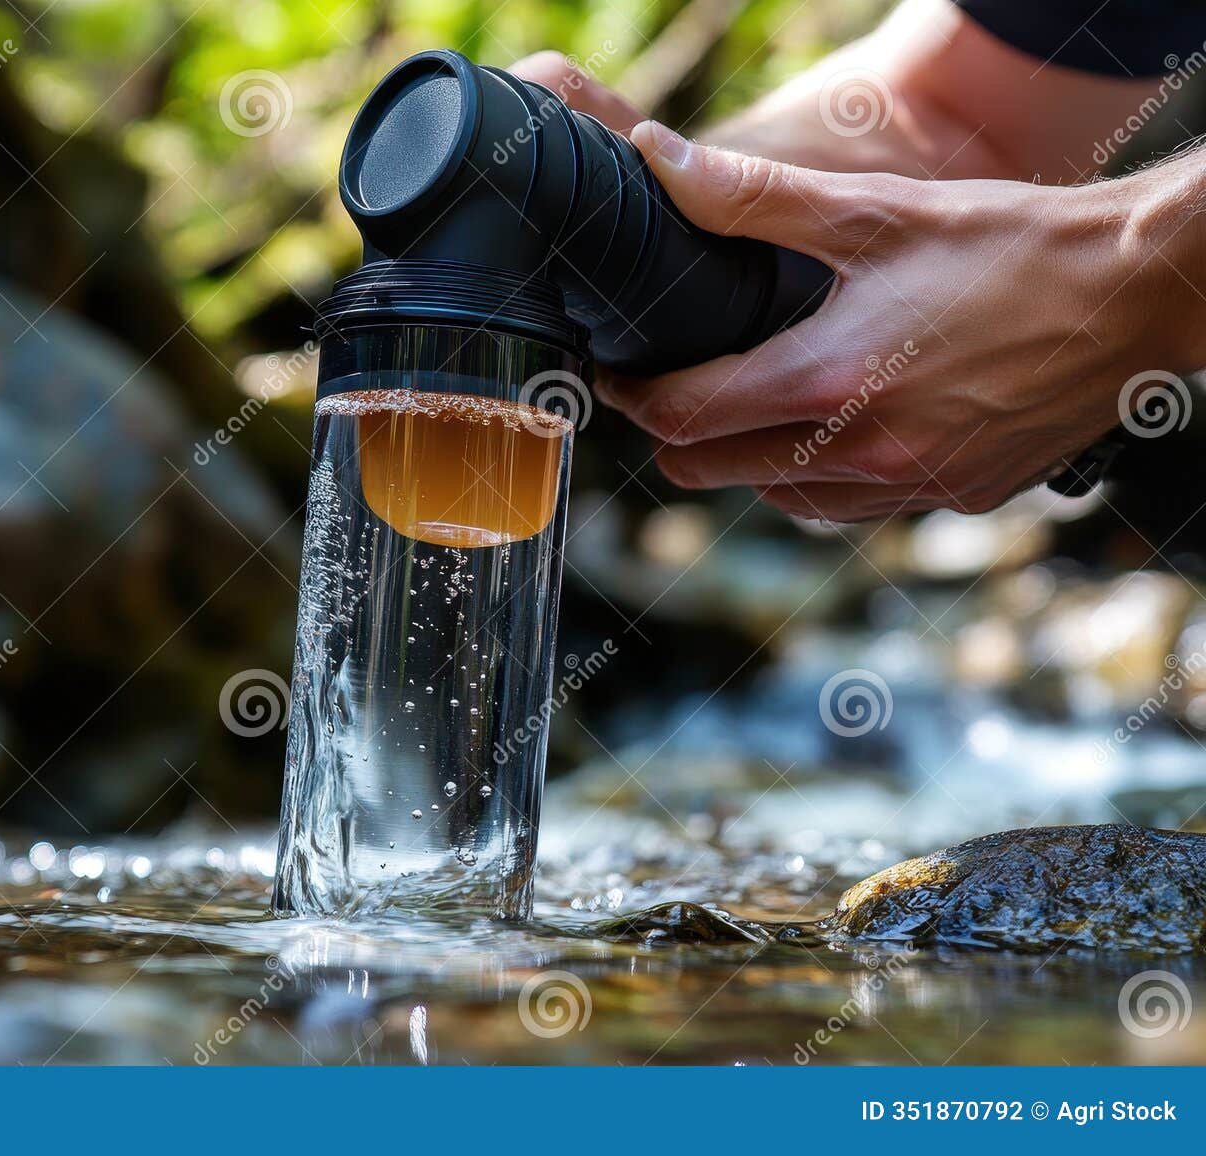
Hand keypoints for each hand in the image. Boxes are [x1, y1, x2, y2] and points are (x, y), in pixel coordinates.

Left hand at [594, 121, 1191, 521]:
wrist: (1136, 293)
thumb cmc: (1006, 244)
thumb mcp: (873, 211)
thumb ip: (752, 197)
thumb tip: (658, 163)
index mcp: (826, 383)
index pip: (683, 418)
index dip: (633, 398)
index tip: (619, 375)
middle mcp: (860, 454)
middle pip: (711, 472)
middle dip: (680, 431)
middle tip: (681, 384)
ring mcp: (908, 488)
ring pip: (776, 499)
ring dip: (750, 458)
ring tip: (762, 398)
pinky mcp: (952, 500)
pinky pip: (849, 509)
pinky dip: (820, 477)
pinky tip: (836, 425)